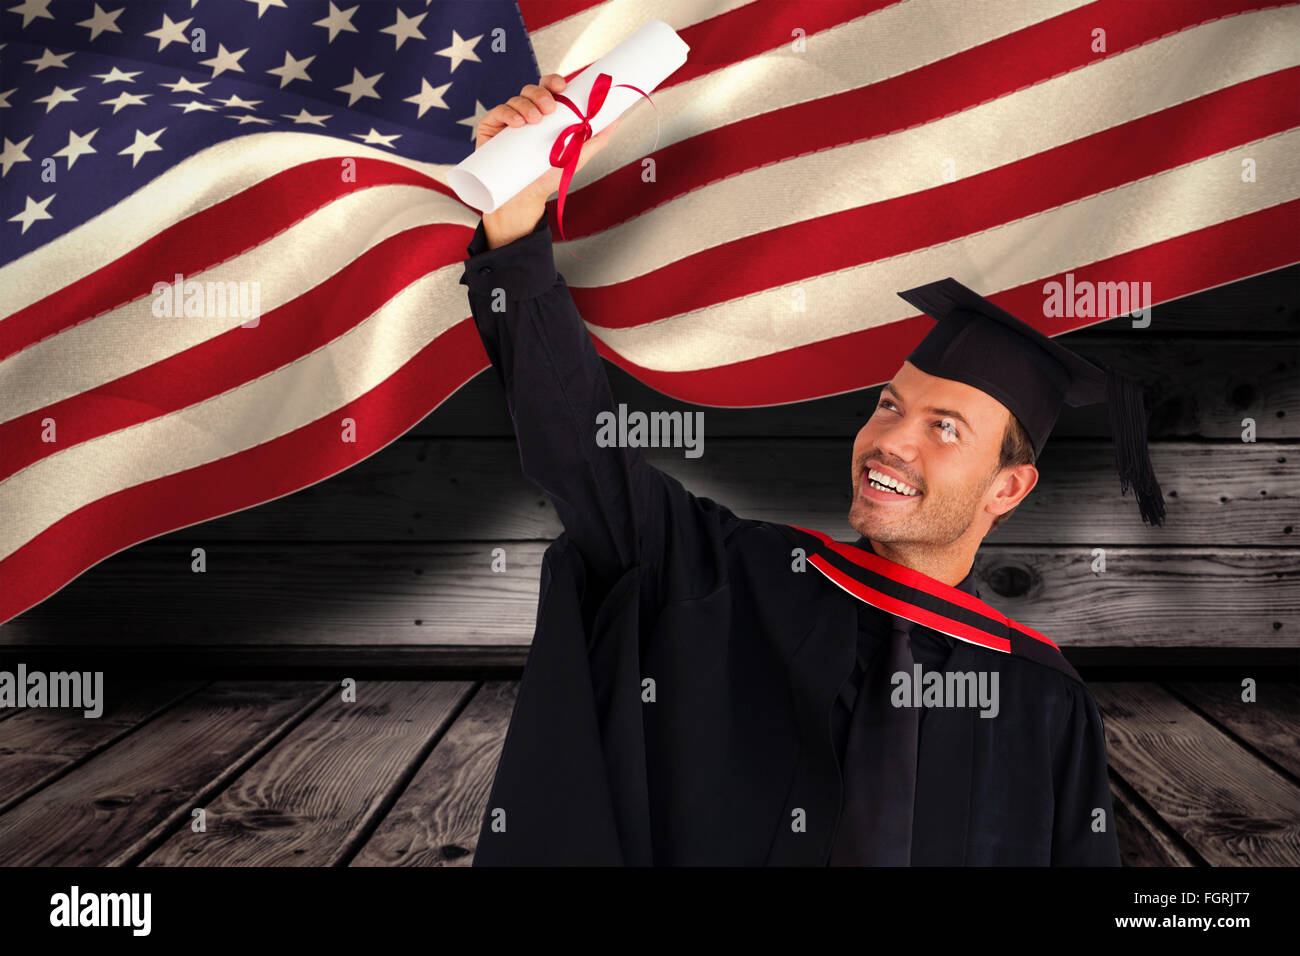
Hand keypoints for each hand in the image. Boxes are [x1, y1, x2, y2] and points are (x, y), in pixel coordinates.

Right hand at [477, 74, 621, 247]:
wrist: (523, 200)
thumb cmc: (547, 177)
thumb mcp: (576, 157)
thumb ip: (596, 139)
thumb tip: (617, 119)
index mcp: (545, 115)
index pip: (549, 89)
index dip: (554, 82)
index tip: (563, 87)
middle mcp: (526, 113)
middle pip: (532, 90)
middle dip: (541, 93)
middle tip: (550, 108)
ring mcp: (508, 121)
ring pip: (516, 99)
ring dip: (527, 104)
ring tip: (535, 120)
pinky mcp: (490, 129)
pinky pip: (498, 112)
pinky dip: (508, 113)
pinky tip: (517, 123)